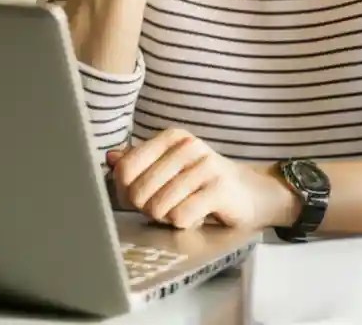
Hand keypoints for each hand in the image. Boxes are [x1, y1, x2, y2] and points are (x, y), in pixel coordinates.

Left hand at [107, 129, 297, 230]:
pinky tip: (198, 216)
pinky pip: (180, 217)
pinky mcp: (219, 189)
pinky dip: (185, 224)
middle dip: (147, 209)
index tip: (140, 199)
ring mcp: (205, 166)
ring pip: (158, 207)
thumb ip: (139, 164)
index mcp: (170, 138)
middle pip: (138, 191)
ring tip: (183, 210)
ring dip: (167, 219)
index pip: (125, 169)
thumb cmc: (201, 184)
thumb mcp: (170, 168)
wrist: (250, 194)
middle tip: (166, 208)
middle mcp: (187, 146)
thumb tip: (110, 158)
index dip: (125, 192)